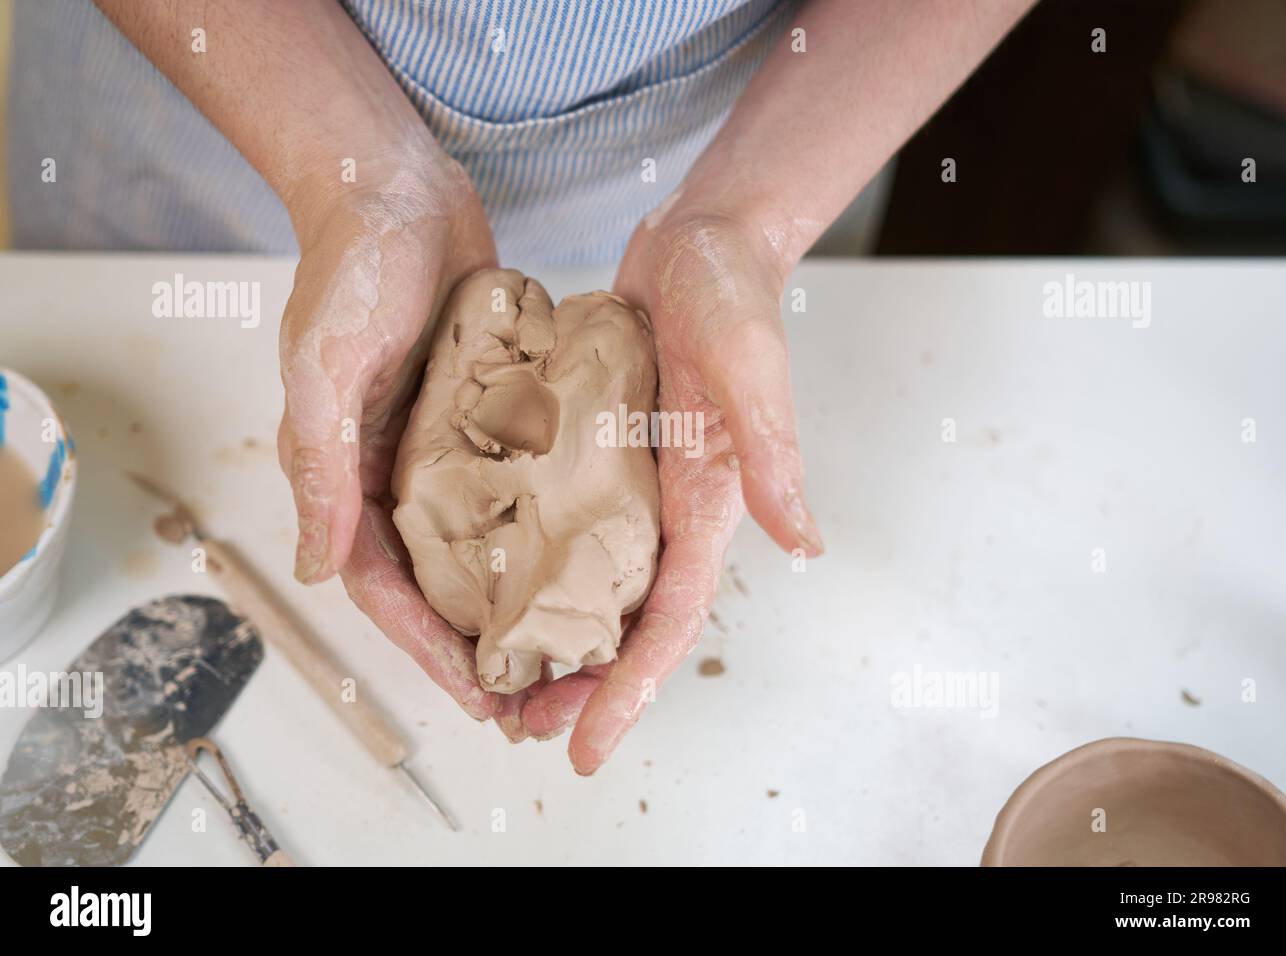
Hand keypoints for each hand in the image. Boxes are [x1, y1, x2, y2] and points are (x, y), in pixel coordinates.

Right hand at [276, 149, 532, 730]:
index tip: (482, 699)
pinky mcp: (481, 419)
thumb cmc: (351, 267)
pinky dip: (538, 533)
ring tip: (567, 651)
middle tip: (534, 701)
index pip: (385, 589)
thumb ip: (322, 467)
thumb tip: (320, 572)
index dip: (429, 649)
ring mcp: (439, 451)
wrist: (393, 187)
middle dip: (478, 647)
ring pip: (477, 551)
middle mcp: (391, 475)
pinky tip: (585, 559)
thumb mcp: (325, 365)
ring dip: (514, 603)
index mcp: (343, 476)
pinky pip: (511, 492)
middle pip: (435, 585)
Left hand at [520, 212, 823, 772]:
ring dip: (557, 642)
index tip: (586, 744)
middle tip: (525, 731)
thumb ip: (772, 449)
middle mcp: (671, 509)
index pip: (671, 618)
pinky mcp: (602, 457)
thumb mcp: (748, 362)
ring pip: (595, 588)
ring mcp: (634, 488)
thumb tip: (802, 541)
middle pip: (630, 623)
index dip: (630, 689)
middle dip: (584, 686)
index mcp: (708, 502)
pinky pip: (567, 531)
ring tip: (501, 684)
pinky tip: (489, 589)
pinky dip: (536, 571)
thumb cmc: (733, 292)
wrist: (704, 241)